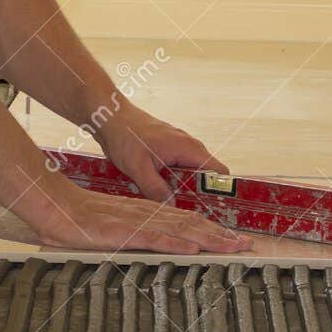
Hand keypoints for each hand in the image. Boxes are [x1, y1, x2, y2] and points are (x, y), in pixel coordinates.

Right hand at [34, 186, 249, 254]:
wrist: (54, 206)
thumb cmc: (75, 221)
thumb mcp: (107, 231)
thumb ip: (125, 237)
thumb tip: (140, 247)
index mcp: (143, 215)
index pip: (183, 221)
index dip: (209, 230)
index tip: (230, 239)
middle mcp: (146, 215)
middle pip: (191, 224)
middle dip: (220, 235)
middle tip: (246, 245)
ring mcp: (137, 223)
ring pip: (182, 229)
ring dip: (210, 239)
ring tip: (234, 247)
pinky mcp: (125, 232)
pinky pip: (157, 237)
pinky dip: (179, 243)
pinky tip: (195, 248)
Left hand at [93, 106, 231, 202]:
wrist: (110, 117)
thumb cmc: (124, 137)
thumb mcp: (138, 168)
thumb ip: (156, 190)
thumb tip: (172, 208)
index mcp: (188, 148)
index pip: (219, 172)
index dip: (220, 191)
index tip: (213, 209)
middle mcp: (189, 146)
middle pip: (206, 176)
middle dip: (200, 195)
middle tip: (189, 213)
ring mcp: (179, 146)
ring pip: (192, 172)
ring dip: (185, 188)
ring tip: (175, 206)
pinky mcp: (169, 148)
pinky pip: (180, 168)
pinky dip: (175, 180)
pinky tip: (162, 191)